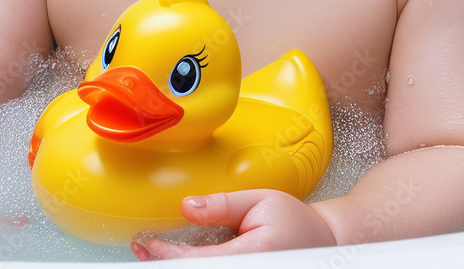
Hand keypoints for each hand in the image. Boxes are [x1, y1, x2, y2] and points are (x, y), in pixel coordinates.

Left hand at [130, 189, 336, 259]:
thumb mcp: (259, 200)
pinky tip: (178, 260)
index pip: (198, 260)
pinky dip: (193, 265)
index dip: (167, 254)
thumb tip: (187, 207)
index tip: (146, 241)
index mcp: (253, 255)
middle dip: (164, 265)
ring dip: (176, 267)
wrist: (321, 242)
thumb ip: (222, 205)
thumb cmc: (293, 220)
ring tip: (152, 254)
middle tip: (141, 249)